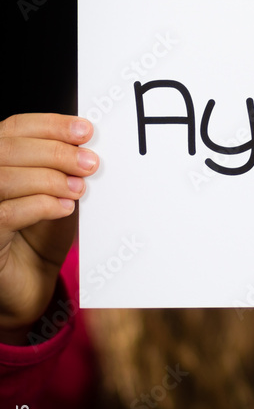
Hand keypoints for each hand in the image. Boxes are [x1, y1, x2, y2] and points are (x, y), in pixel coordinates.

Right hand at [0, 114, 97, 338]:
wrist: (30, 282)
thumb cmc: (42, 233)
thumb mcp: (57, 191)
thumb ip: (64, 167)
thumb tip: (88, 144)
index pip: (15, 127)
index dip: (51, 125)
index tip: (86, 131)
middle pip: (8, 148)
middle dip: (55, 152)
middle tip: (90, 163)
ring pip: (4, 178)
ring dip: (49, 179)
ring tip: (79, 188)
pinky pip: (6, 213)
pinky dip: (40, 205)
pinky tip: (64, 208)